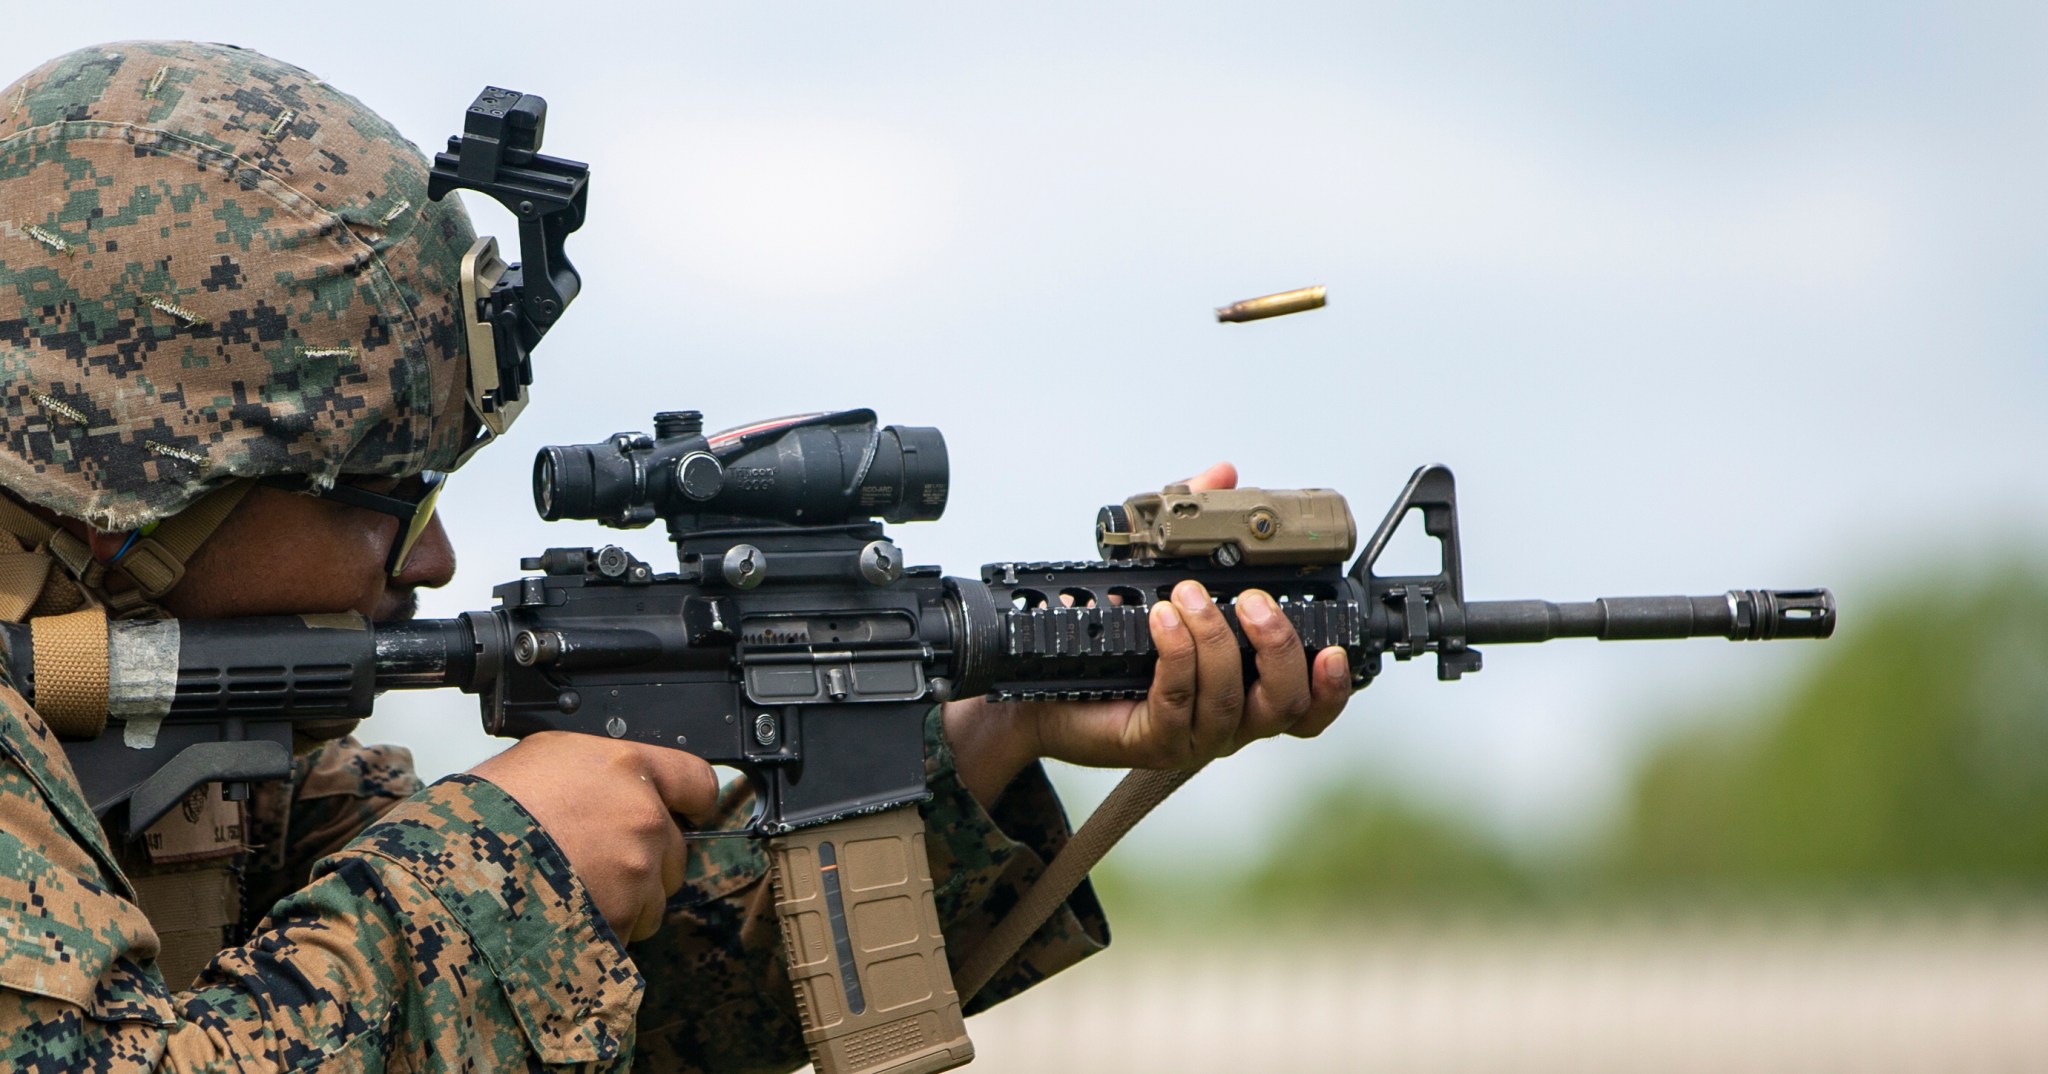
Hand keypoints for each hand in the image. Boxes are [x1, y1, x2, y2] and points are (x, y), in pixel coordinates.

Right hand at [471, 734, 718, 941]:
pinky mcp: (623, 920)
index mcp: (626, 768)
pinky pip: (631, 929)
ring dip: (629, 898)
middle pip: (677, 847)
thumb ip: (598, 771)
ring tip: (573, 890)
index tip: (687, 810)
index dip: (690, 800)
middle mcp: (643, 818)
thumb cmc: (481, 815)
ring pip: (657, 895)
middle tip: (595, 860)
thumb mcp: (543, 758)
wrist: (453, 872)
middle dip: (646, 858)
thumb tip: (614, 786)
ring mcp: (637, 873)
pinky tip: (565, 914)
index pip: (696, 780)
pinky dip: (607, 928)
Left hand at [943, 462, 1351, 805]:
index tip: (1335, 647)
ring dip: (1216, 642)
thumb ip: (1198, 523)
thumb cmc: (1112, 637)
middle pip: (1287, 705)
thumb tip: (1223, 475)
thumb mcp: (1160, 570)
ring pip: (1232, 702)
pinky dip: (1176, 656)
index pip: (1310, 703)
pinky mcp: (1153, 739)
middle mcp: (1231, 718)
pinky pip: (1177, 701)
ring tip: (1187, 597)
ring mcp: (1194, 735)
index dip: (1334, 684)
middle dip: (1280, 648)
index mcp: (1249, 688)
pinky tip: (1162, 621)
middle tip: (1254, 603)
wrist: (1043, 689)